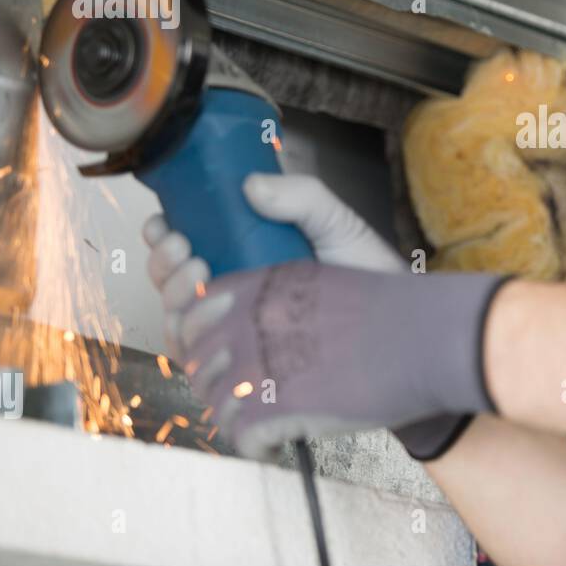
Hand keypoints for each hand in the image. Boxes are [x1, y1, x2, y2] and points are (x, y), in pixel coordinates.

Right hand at [142, 174, 475, 459]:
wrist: (404, 327)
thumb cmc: (367, 276)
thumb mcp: (335, 223)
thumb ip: (300, 196)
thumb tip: (250, 185)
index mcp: (239, 259)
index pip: (179, 251)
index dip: (160, 239)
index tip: (169, 229)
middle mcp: (230, 301)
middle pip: (169, 292)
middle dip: (166, 272)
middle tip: (193, 257)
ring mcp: (237, 341)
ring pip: (179, 334)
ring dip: (179, 309)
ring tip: (209, 286)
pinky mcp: (250, 379)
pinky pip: (207, 379)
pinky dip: (200, 358)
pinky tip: (219, 337)